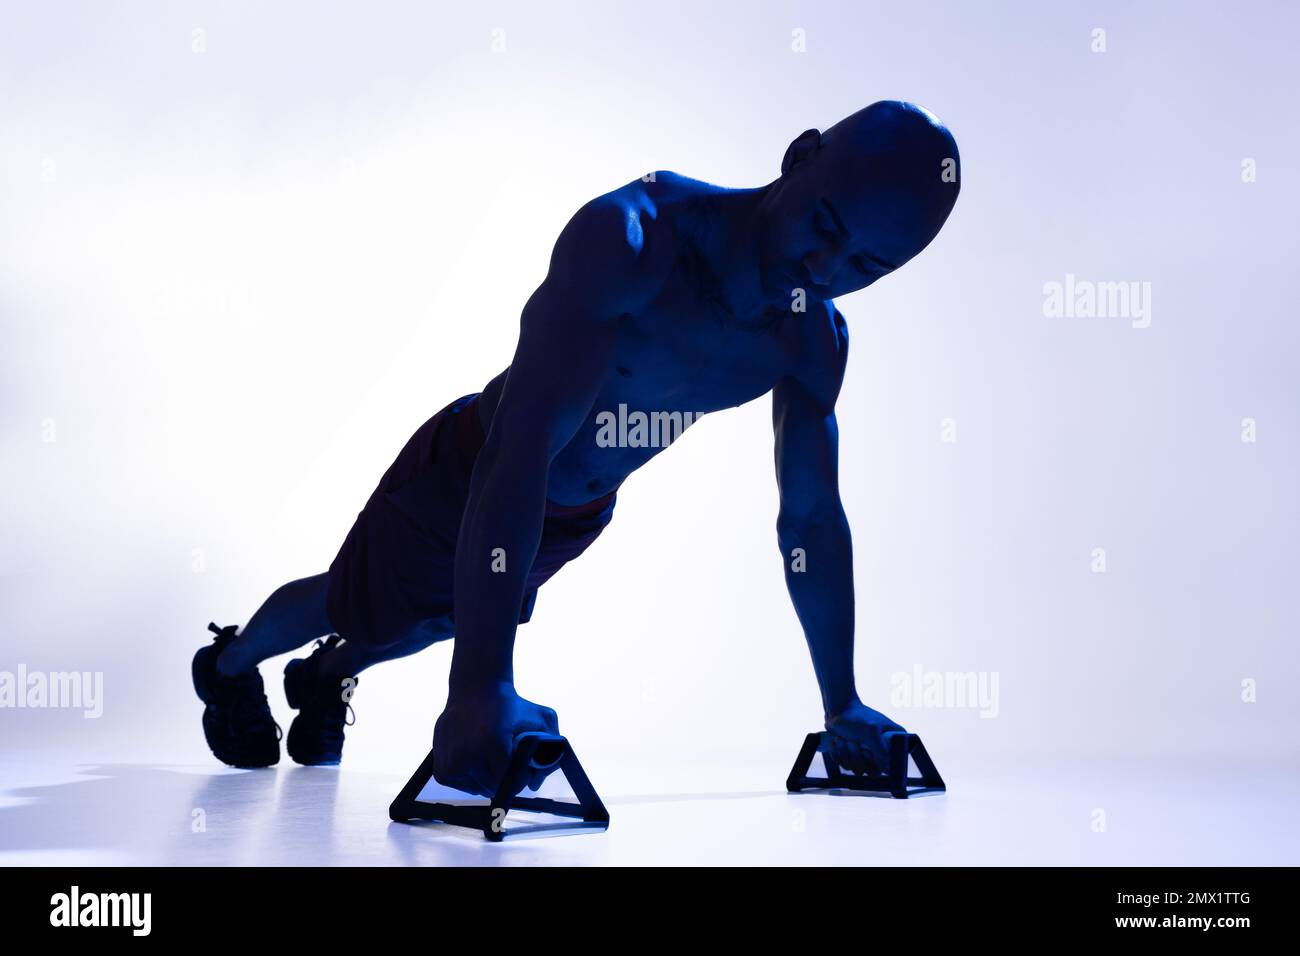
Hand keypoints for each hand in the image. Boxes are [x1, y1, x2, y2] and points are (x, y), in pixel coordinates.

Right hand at [432, 682, 561, 796]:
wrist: (476, 687)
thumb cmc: (510, 704)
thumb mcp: (541, 717)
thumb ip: (551, 746)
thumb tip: (536, 783)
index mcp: (492, 744)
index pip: (509, 783)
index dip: (519, 778)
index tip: (521, 766)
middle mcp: (467, 755)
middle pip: (492, 788)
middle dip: (503, 779)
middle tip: (505, 759)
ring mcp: (452, 761)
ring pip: (476, 789)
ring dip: (486, 778)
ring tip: (490, 755)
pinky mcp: (441, 766)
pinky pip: (460, 785)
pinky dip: (469, 777)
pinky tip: (475, 758)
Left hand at [824, 700, 905, 774]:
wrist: (838, 709)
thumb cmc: (857, 716)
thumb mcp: (871, 731)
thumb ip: (881, 751)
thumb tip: (888, 770)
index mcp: (892, 743)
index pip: (893, 765)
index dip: (878, 762)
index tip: (867, 750)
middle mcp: (881, 752)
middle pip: (873, 771)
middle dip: (858, 757)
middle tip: (853, 742)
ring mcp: (867, 756)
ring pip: (858, 770)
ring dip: (846, 754)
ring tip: (842, 739)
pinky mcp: (853, 758)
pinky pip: (846, 766)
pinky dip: (839, 754)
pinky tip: (837, 742)